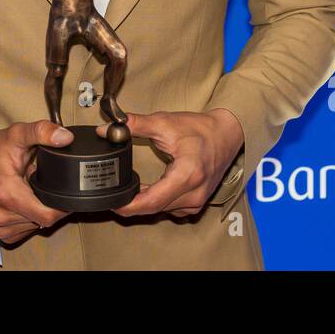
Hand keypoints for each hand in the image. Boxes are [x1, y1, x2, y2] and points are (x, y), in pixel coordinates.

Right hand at [0, 120, 74, 243]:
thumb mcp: (17, 134)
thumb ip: (42, 132)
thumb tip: (65, 137)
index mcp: (6, 193)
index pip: (47, 215)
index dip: (62, 206)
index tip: (63, 192)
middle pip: (43, 221)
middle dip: (48, 204)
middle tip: (40, 184)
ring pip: (34, 226)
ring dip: (37, 211)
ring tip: (28, 191)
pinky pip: (24, 230)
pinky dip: (28, 218)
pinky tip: (22, 202)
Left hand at [95, 109, 243, 218]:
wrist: (227, 133)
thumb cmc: (200, 128)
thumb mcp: (165, 122)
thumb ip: (135, 125)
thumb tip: (108, 129)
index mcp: (187, 174)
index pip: (151, 201)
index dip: (128, 206)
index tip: (113, 202)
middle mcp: (194, 193)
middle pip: (154, 208)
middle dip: (132, 204)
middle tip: (114, 194)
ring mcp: (197, 201)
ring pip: (162, 211)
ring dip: (144, 203)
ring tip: (128, 190)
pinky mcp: (197, 203)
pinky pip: (171, 209)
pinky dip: (157, 202)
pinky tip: (147, 190)